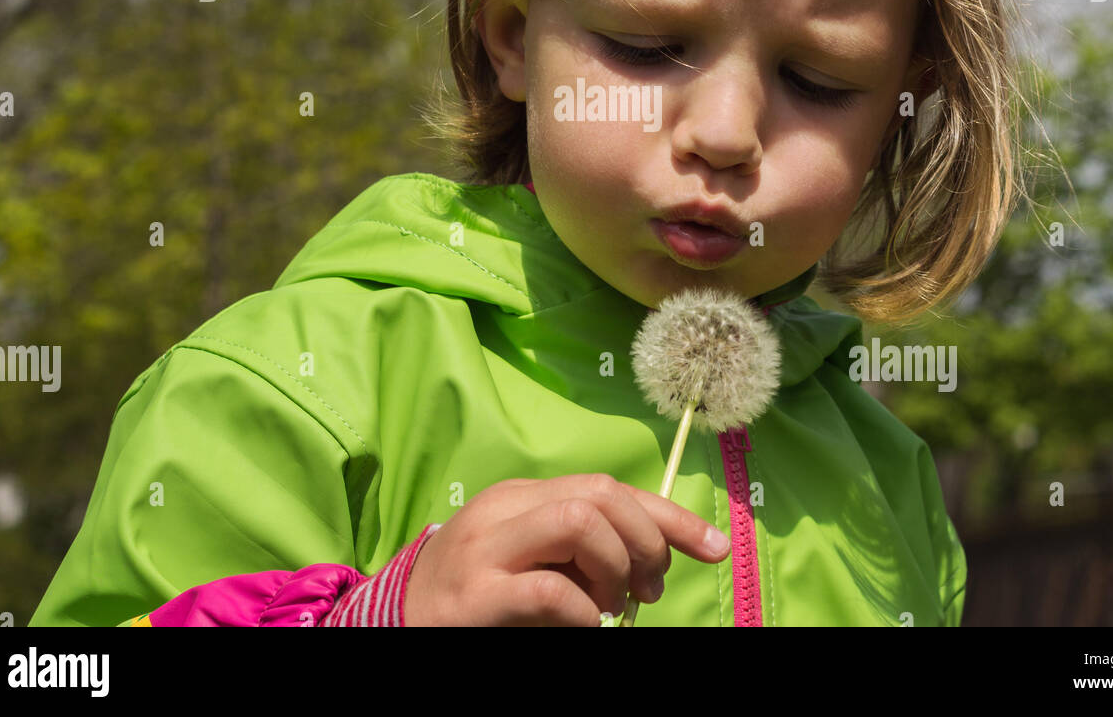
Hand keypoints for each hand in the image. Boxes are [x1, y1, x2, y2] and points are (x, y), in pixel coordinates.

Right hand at [402, 473, 730, 625]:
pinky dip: (584, 613)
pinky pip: (551, 591)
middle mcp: (506, 509)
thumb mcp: (530, 559)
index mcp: (524, 496)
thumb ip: (579, 548)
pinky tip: (583, 627)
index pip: (611, 486)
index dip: (673, 515)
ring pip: (580, 520)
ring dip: (614, 568)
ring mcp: (487, 549)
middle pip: (601, 493)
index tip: (715, 545)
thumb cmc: (477, 596)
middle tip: (648, 590)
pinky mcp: (475, 597)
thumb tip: (654, 559)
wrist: (397, 622)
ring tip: (608, 606)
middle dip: (647, 539)